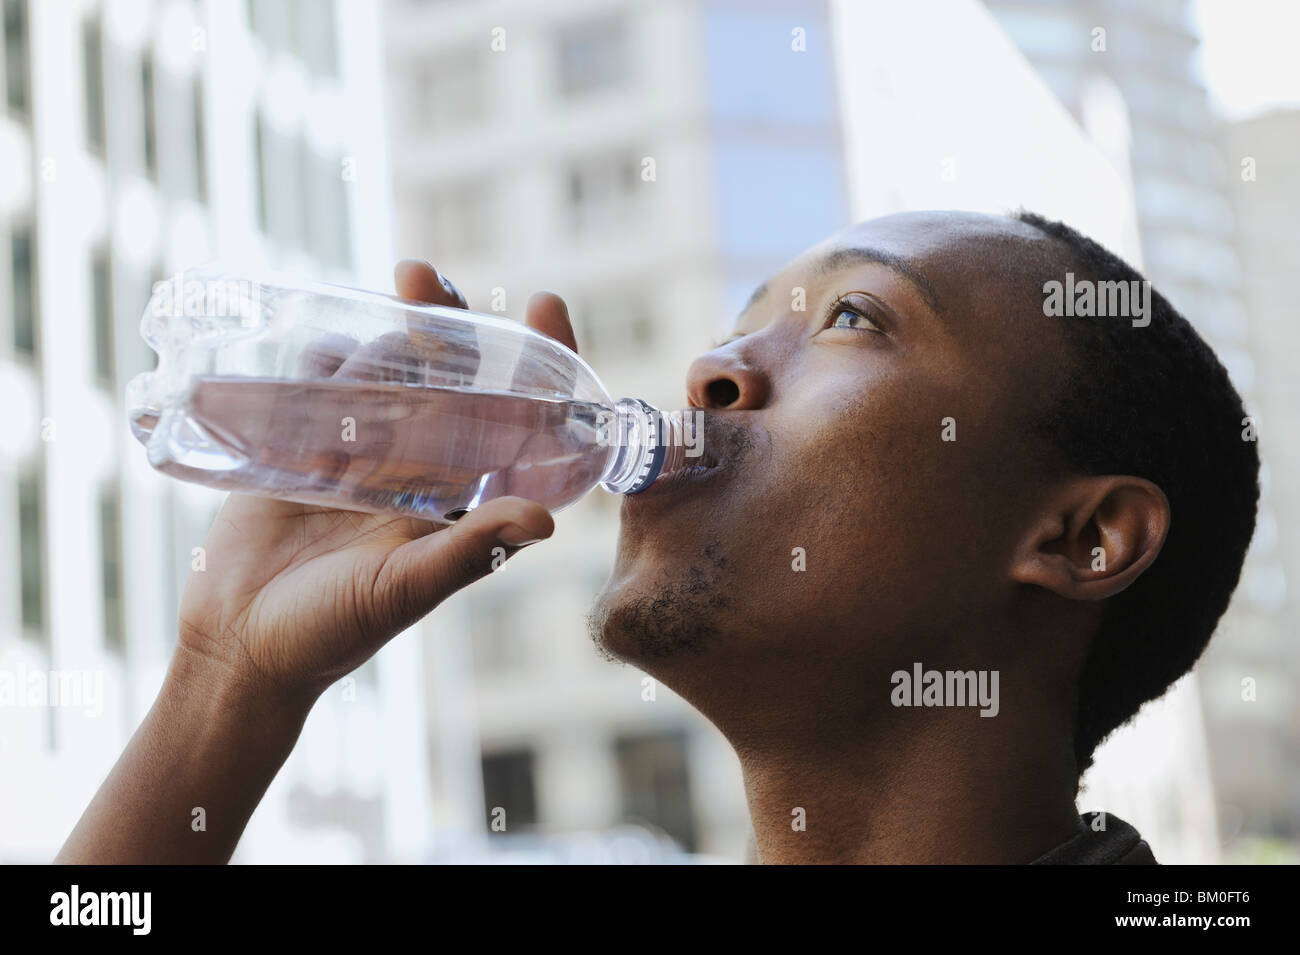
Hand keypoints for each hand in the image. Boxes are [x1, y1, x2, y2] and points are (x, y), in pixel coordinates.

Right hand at [177, 261, 580, 703]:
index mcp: (460, 501)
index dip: (537, 369)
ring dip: (388, 330)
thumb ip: (469, 550)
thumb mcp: (406, 589)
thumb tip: (545, 519)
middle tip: (426, 277)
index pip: (514, 424)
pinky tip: (324, 331)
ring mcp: (360, 456)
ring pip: (384, 376)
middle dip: (448, 325)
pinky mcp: (300, 450)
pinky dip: (322, 358)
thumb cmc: (334, 632)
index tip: (543, 303)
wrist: (239, 646)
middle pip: (448, 382)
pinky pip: (317, 389)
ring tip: (392, 286)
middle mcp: (419, 471)